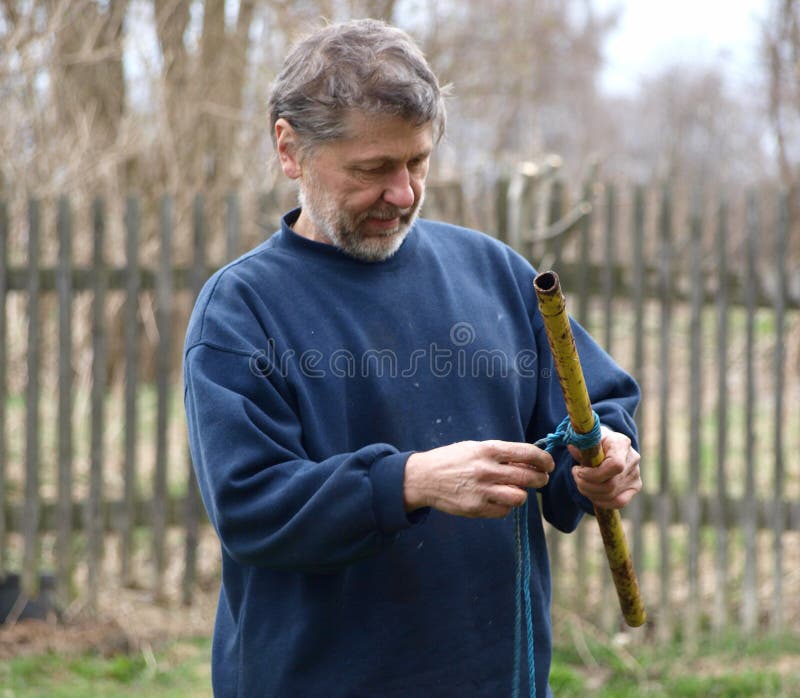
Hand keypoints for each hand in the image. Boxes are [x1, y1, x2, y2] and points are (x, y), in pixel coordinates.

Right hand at [403, 440, 553, 517]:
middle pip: (528, 477)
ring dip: (522, 494)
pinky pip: (504, 511)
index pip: (527, 453)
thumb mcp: (476, 448)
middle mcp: (486, 470)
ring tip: (515, 489)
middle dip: (540, 478)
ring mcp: (481, 491)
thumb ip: (502, 455)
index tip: (548, 463)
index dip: (543, 459)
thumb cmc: (453, 460)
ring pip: (519, 497)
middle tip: (540, 478)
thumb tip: (530, 462)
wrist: (424, 477)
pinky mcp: (476, 508)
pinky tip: (497, 499)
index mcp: (488, 449)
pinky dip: (506, 506)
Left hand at [568, 428, 640, 508]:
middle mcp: (633, 459)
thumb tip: (572, 448)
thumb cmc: (595, 441)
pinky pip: (619, 502)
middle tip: (575, 477)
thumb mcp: (586, 438)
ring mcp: (636, 475)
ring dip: (590, 493)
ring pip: (612, 495)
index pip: (615, 465)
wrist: (607, 444)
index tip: (577, 470)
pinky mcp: (635, 487)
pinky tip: (591, 494)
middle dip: (586, 485)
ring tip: (581, 483)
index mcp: (621, 443)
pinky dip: (602, 502)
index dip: (593, 474)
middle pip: (610, 484)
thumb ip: (581, 444)